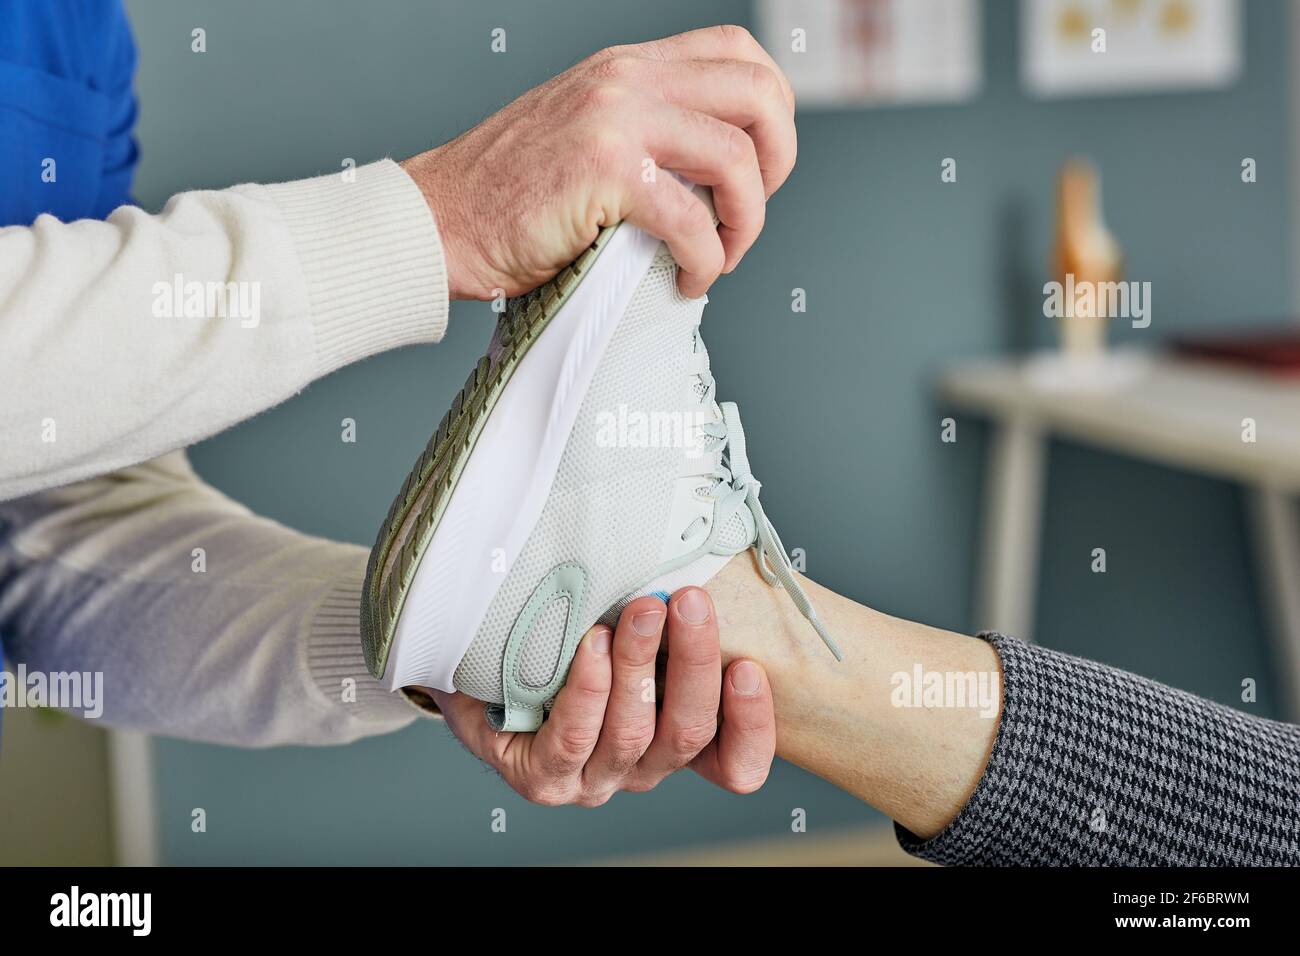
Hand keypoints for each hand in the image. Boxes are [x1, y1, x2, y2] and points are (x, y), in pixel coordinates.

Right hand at [400, 25, 795, 299]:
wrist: (438, 222)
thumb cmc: (505, 198)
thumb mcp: (583, 134)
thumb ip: (644, 133)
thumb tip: (713, 180)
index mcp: (626, 66)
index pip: (736, 53)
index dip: (770, 109)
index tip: (757, 166)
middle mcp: (627, 80)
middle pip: (757, 94)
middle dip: (779, 161)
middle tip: (750, 214)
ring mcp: (616, 121)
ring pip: (736, 157)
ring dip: (747, 221)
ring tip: (722, 256)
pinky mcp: (605, 174)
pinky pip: (693, 220)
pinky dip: (707, 260)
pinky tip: (690, 280)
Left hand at [426, 587, 775, 806]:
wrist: (483, 669)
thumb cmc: (569, 645)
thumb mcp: (633, 630)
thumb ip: (673, 616)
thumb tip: (709, 553)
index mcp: (677, 739)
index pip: (736, 763)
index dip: (751, 724)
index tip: (750, 669)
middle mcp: (643, 767)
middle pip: (688, 733)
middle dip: (695, 662)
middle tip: (691, 602)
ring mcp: (593, 779)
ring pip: (632, 732)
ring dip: (639, 665)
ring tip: (641, 610)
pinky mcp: (544, 779)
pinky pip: (573, 739)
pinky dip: (588, 689)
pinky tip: (592, 646)